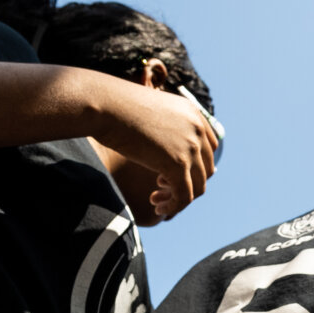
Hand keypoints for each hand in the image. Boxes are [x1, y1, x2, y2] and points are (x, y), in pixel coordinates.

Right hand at [93, 80, 216, 219]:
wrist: (105, 105)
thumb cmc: (117, 107)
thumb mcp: (151, 113)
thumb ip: (166, 129)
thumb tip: (166, 152)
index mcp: (193, 114)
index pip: (209, 150)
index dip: (194, 168)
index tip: (169, 174)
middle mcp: (197, 129)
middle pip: (205, 170)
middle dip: (186, 184)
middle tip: (159, 187)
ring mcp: (190, 146)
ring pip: (197, 186)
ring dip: (178, 198)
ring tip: (156, 200)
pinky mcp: (177, 163)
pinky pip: (183, 196)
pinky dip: (172, 206)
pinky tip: (157, 207)